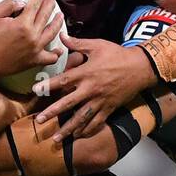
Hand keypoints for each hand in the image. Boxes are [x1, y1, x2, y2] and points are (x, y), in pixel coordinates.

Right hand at [0, 0, 62, 81]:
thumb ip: (8, 5)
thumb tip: (21, 3)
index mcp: (22, 24)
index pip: (35, 4)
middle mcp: (32, 36)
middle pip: (45, 15)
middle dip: (49, 4)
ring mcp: (35, 49)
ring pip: (52, 32)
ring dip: (57, 22)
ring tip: (60, 15)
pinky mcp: (34, 60)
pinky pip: (50, 57)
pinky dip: (56, 53)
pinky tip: (58, 48)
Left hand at [35, 34, 154, 139]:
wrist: (140, 67)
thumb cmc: (117, 54)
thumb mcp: (98, 45)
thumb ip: (78, 44)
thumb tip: (62, 37)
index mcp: (86, 73)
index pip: (63, 80)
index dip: (48, 85)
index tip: (35, 90)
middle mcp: (91, 89)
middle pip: (68, 103)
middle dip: (53, 112)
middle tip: (39, 121)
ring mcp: (100, 101)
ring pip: (81, 118)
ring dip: (68, 129)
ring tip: (56, 139)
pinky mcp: (109, 108)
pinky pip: (97, 122)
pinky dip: (87, 130)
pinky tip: (77, 136)